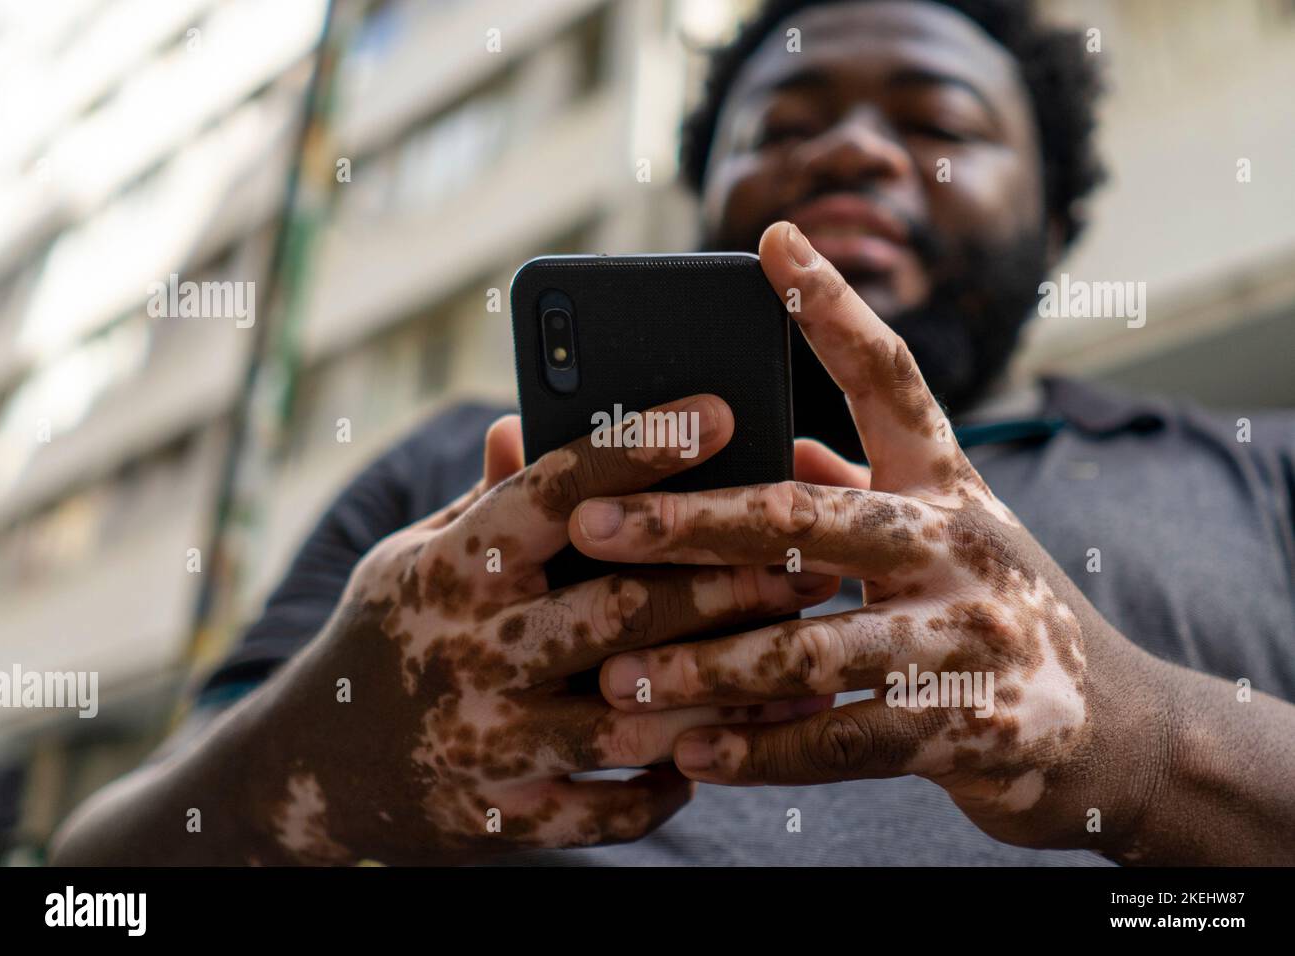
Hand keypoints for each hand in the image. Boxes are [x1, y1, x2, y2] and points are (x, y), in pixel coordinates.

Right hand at [257, 394, 837, 863]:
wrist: (309, 770)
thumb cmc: (385, 633)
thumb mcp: (415, 554)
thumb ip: (485, 501)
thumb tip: (523, 421)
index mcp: (454, 566)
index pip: (556, 489)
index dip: (640, 446)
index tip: (722, 410)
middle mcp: (472, 649)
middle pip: (624, 607)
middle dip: (728, 581)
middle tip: (812, 553)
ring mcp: (489, 739)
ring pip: (635, 712)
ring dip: (725, 689)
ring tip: (799, 663)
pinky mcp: (502, 816)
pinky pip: (610, 809)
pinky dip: (667, 783)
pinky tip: (710, 755)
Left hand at [569, 222, 1169, 854]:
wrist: (1109, 726)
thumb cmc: (986, 608)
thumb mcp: (938, 531)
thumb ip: (858, 486)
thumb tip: (771, 444)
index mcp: (947, 483)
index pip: (890, 378)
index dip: (834, 308)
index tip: (771, 243)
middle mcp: (963, 544)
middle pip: (813, 518)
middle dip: (694, 522)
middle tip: (595, 521)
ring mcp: (973, 636)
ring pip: (815, 644)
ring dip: (708, 662)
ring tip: (619, 674)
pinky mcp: (974, 727)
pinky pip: (844, 740)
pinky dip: (764, 749)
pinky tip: (693, 751)